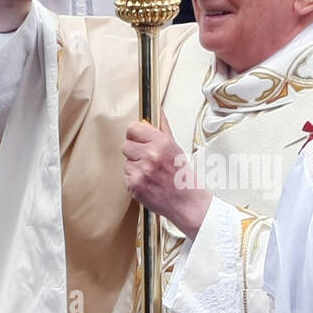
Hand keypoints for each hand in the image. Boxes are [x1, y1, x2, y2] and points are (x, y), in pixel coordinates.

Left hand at [122, 115, 211, 238]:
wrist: (187, 201)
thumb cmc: (182, 175)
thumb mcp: (175, 147)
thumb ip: (162, 128)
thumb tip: (157, 110)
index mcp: (161, 143)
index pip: (133, 128)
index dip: (135, 135)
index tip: (139, 140)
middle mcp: (150, 155)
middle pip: (125, 145)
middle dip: (134, 152)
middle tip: (147, 160)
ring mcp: (141, 171)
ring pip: (126, 163)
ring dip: (135, 168)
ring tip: (150, 174)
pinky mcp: (135, 185)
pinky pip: (126, 178)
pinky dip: (134, 181)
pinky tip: (147, 183)